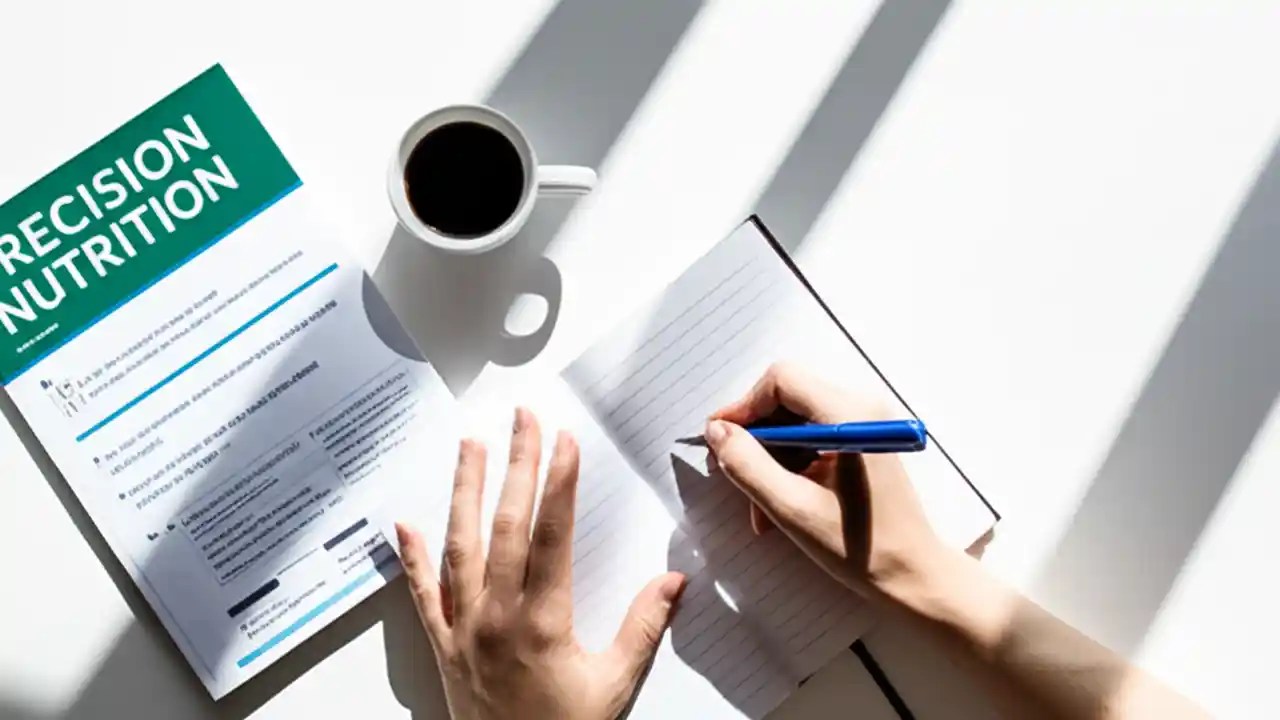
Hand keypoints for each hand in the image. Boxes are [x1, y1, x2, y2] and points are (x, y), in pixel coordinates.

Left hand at [397, 408, 686, 719]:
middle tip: (523, 419)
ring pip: (461, 545)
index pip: (551, 534)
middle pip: (507, 525)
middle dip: (517, 466)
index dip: (559, 482)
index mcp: (541, 621)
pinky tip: (404, 524)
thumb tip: (674, 581)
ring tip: (470, 446)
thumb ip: (642, 629)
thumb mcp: (614, 685)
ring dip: (465, 491)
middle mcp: (496, 615)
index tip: (564, 440)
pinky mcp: (444, 646)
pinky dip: (413, 557)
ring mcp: (464, 628)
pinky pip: (424, 594)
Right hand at [704, 362, 943, 602]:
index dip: (743, 406)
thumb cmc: (860, 548)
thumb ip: (748, 465)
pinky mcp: (862, 442)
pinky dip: (789, 465)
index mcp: (849, 415)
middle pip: (787, 397)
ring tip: (758, 507)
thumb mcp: (792, 508)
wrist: (912, 574)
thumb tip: (716, 431)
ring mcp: (863, 423)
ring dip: (769, 458)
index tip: (718, 440)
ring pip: (795, 420)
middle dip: (755, 436)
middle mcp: (860, 407)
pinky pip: (811, 437)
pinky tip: (779, 502)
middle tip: (730, 472)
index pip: (781, 380)